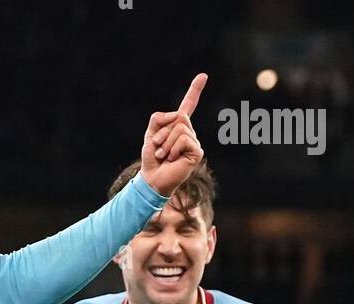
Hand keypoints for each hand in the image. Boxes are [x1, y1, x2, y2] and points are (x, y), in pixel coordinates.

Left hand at [141, 73, 206, 196]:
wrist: (152, 178)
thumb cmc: (152, 158)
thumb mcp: (150, 134)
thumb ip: (159, 118)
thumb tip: (178, 115)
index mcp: (178, 126)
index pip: (189, 105)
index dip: (195, 90)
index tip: (203, 76)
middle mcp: (189, 132)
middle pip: (180, 117)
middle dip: (163, 132)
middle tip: (158, 147)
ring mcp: (194, 142)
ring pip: (180, 128)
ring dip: (166, 142)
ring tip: (164, 155)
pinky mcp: (197, 152)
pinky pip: (184, 139)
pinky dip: (173, 149)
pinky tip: (172, 159)